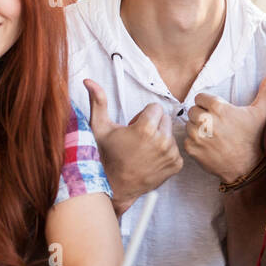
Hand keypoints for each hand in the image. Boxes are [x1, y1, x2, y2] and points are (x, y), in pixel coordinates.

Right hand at [83, 80, 182, 215]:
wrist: (114, 186)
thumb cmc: (106, 155)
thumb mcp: (99, 127)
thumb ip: (98, 101)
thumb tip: (89, 80)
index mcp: (146, 128)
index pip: (155, 108)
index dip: (143, 116)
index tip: (134, 127)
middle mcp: (162, 141)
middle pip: (165, 119)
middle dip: (153, 125)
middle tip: (138, 138)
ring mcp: (170, 154)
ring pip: (170, 134)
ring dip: (159, 138)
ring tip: (143, 150)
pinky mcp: (175, 165)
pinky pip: (175, 149)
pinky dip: (166, 153)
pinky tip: (150, 159)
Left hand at [185, 68, 265, 183]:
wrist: (245, 167)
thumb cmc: (252, 137)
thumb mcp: (261, 111)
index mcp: (218, 107)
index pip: (200, 97)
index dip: (209, 104)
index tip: (218, 113)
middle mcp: (205, 120)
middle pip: (193, 110)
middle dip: (202, 116)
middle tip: (216, 125)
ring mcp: (197, 135)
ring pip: (189, 124)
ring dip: (197, 129)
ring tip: (212, 135)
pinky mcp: (192, 149)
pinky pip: (186, 139)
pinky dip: (195, 143)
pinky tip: (208, 146)